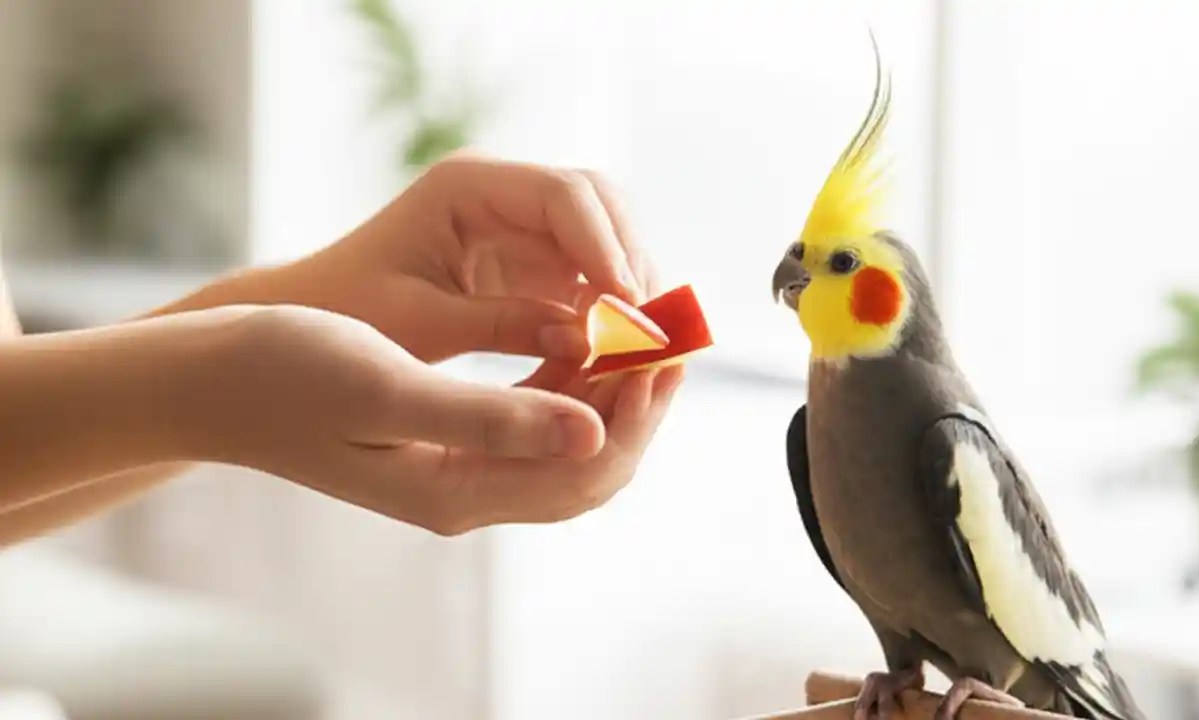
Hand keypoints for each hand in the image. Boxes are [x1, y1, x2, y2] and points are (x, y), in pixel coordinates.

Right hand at [190, 305, 681, 534]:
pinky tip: (579, 339)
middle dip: (639, 404)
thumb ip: (492, 417)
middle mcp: (465, 493)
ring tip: (638, 331)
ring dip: (609, 392)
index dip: (639, 412)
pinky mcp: (442, 445)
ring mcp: (454, 473)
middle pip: (589, 466)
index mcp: (455, 490)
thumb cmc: (286, 372)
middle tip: (670, 336)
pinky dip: (567, 386)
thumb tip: (594, 433)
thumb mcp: (388, 387)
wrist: (210, 380)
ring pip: (566, 444)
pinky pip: (532, 424)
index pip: (586, 469)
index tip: (665, 347)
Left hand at [257, 153, 660, 363]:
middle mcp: (502, 192)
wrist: (316, 321)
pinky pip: (589, 275)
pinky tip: (617, 353)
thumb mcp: (420, 326)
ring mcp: (521, 224)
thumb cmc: (349, 315)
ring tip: (640, 347)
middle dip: (630, 262)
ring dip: (627, 288)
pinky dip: (608, 311)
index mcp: (466, 186)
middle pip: (599, 205)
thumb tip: (591, 343)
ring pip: (605, 238)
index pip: (563, 195)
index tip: (631, 308)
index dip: (606, 248)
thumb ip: (503, 326)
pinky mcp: (530, 261)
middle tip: (649, 330)